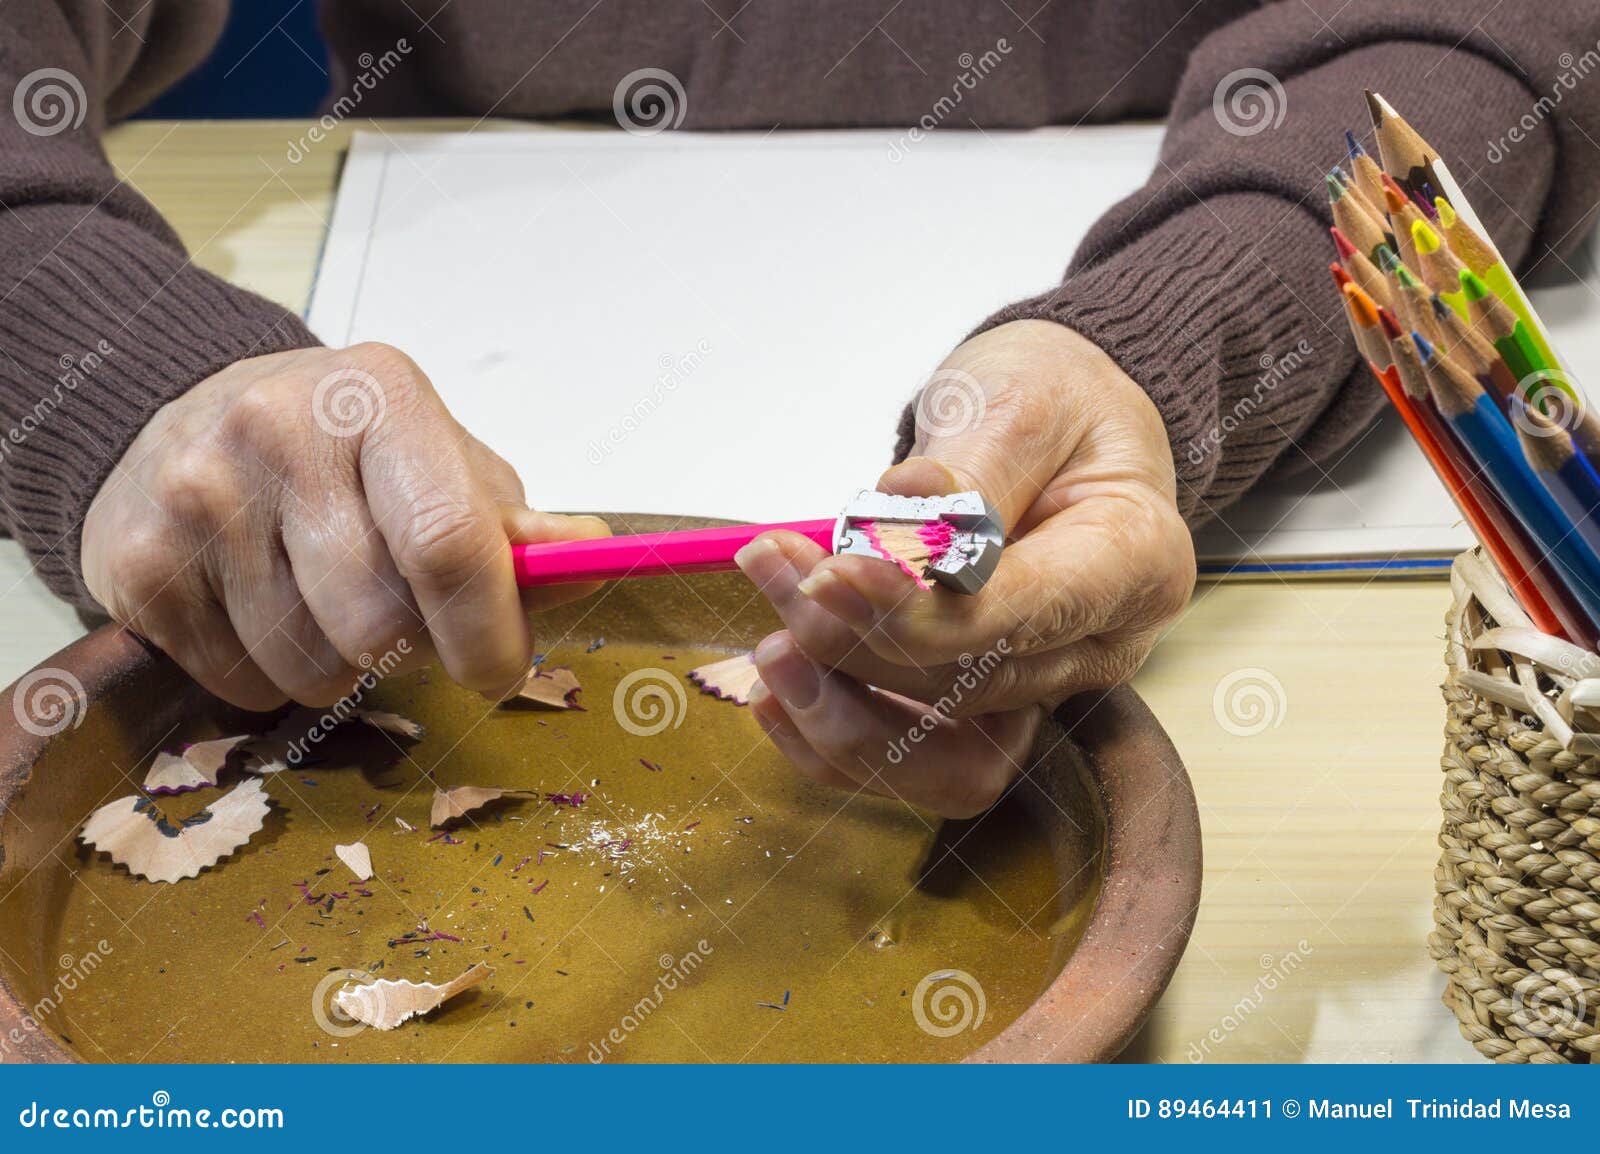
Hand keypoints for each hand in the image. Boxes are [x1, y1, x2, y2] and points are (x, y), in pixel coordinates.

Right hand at [82, 342, 608, 709]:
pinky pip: (240, 685)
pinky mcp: (139, 564)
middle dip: (408, 646)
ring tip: (321, 601)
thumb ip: (508, 522)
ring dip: (338, 665)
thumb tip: (588, 555)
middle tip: (398, 614)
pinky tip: (261, 610)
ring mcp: (199, 497)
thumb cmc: (341, 449)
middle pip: (379, 622)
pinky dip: (268, 676)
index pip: (447, 542)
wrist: (183, 419)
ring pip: (310, 667)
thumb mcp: (436, 460)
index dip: (487, 630)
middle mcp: (279, 434)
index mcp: (379, 399)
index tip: (500, 669)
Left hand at [735, 319, 1193, 817]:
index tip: (832, 575)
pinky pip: (909, 748)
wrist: (1058, 420)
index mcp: (1136, 561)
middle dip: (857, 638)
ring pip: (934, 733)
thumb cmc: (1052, 398)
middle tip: (775, 567)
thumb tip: (904, 524)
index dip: (919, 612)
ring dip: (837, 687)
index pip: (1022, 614)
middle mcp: (1100, 642)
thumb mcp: (1018, 400)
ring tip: (770, 620)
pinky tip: (778, 679)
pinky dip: (835, 722)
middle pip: (970, 682)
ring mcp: (1046, 681)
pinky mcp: (987, 700)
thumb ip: (971, 474)